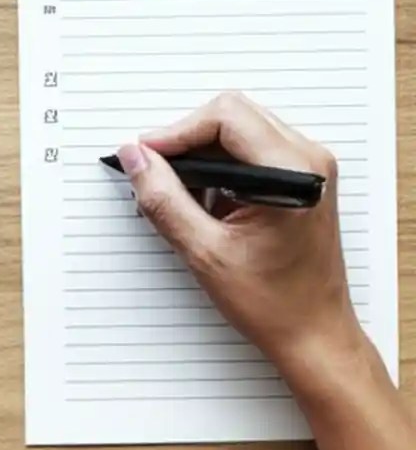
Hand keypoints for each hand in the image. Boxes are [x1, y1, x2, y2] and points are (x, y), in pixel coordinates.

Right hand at [116, 91, 357, 367]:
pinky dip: (217, 167)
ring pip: (237, 129)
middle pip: (231, 115)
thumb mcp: (204, 251)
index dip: (176, 132)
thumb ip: (163, 198)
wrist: (313, 334)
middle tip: (155, 172)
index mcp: (293, 172)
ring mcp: (306, 169)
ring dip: (200, 154)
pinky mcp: (298, 179)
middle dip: (186, 140)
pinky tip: (202, 201)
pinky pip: (248, 150)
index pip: (225, 117)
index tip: (146, 156)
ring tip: (180, 194)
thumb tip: (136, 159)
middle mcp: (308, 161)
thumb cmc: (276, 303)